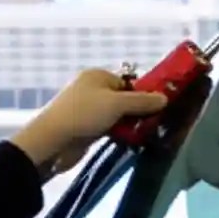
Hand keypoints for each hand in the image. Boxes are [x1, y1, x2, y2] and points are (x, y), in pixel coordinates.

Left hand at [10, 69, 167, 175]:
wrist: (53, 141)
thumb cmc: (84, 114)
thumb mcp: (117, 104)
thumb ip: (142, 102)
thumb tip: (165, 98)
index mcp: (97, 76)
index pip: (128, 82)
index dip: (143, 94)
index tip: (158, 108)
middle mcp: (92, 90)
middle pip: (124, 99)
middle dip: (138, 111)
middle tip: (154, 123)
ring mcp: (88, 110)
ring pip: (117, 115)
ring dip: (129, 124)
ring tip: (144, 134)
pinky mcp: (86, 128)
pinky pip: (109, 127)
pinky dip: (119, 133)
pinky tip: (130, 141)